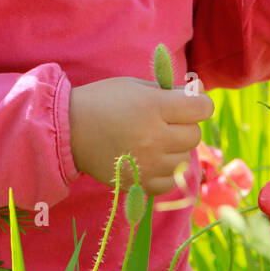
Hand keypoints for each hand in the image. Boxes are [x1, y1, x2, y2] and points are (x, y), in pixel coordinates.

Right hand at [68, 77, 214, 195]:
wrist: (68, 130)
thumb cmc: (103, 102)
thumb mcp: (136, 86)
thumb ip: (170, 90)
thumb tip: (201, 91)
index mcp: (152, 107)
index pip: (201, 108)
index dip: (199, 103)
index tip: (189, 103)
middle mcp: (153, 137)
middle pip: (193, 135)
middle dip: (185, 126)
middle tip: (166, 122)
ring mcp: (147, 164)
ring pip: (183, 160)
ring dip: (174, 150)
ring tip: (154, 141)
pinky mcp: (138, 184)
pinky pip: (169, 182)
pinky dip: (164, 172)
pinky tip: (151, 160)